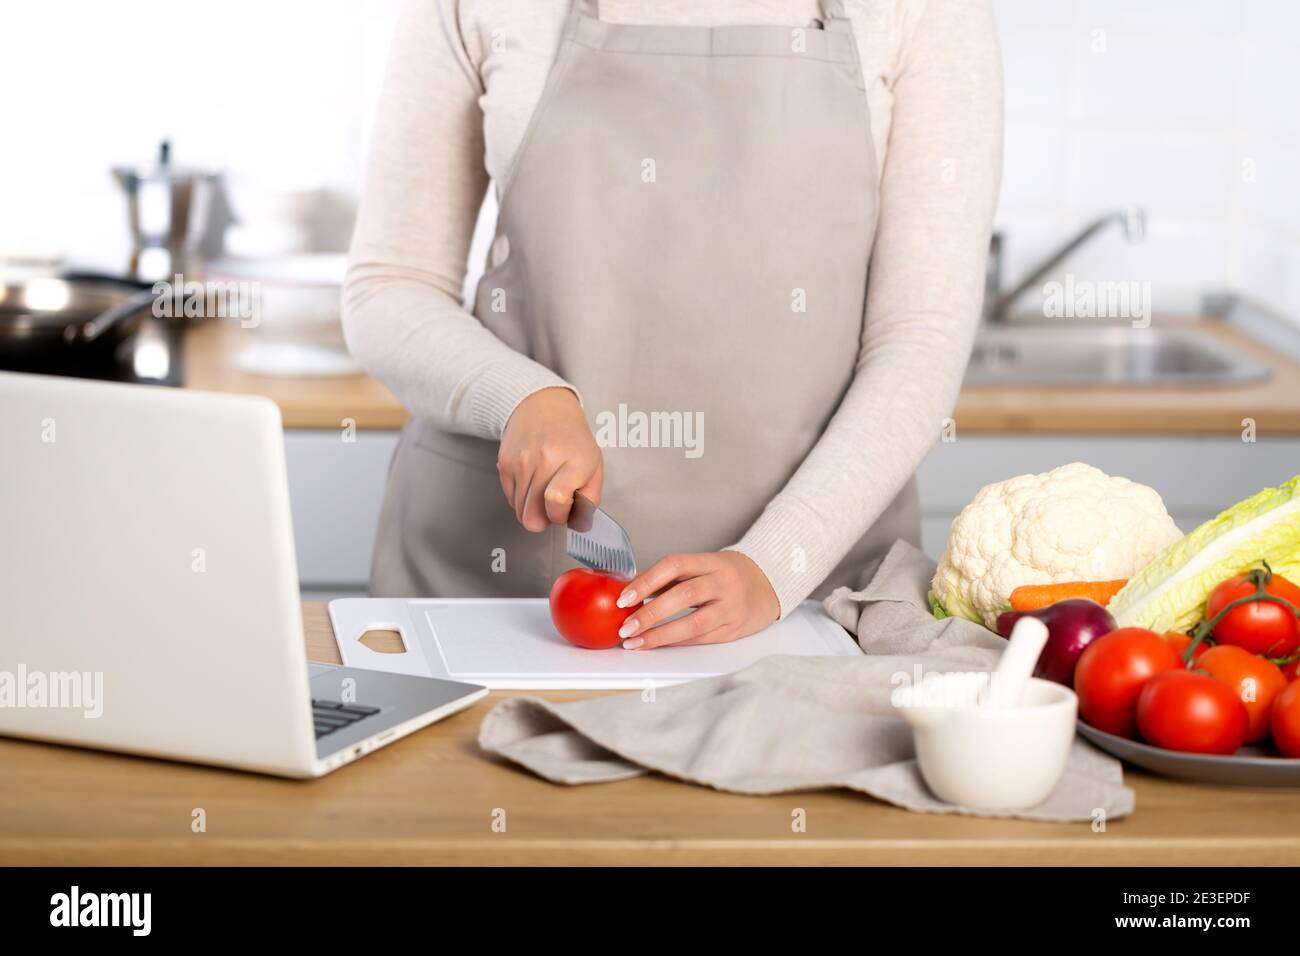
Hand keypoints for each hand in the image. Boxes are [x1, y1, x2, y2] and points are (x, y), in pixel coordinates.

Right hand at [498, 387, 601, 530]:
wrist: (542, 407)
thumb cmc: (572, 439)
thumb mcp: (595, 466)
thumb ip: (589, 500)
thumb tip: (577, 523)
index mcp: (573, 461)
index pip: (556, 501)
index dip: (559, 515)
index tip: (565, 510)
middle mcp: (545, 460)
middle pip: (532, 516)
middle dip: (545, 518)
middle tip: (555, 502)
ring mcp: (521, 462)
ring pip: (520, 512)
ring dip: (533, 508)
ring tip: (544, 488)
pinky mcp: (505, 464)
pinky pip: (510, 499)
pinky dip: (521, 497)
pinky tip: (532, 480)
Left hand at [614, 551, 779, 649]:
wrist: (768, 585)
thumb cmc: (727, 574)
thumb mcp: (702, 565)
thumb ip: (669, 575)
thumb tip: (629, 586)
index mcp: (711, 562)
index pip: (675, 565)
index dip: (647, 581)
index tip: (624, 597)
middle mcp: (723, 583)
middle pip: (684, 596)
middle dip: (650, 613)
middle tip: (625, 627)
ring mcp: (731, 608)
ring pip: (693, 623)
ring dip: (660, 635)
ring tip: (635, 642)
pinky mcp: (733, 630)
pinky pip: (701, 638)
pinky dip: (676, 643)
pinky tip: (657, 644)